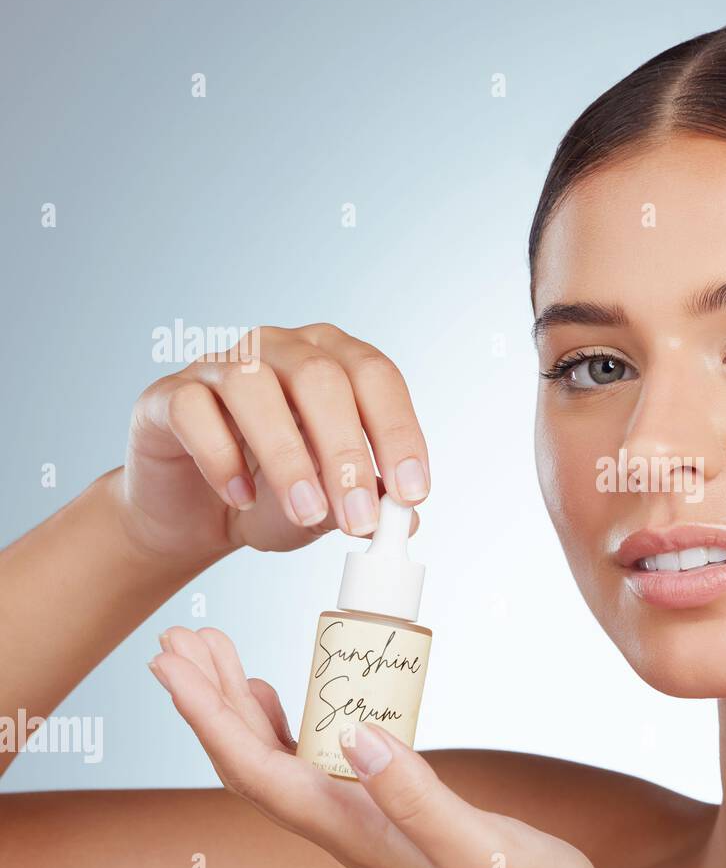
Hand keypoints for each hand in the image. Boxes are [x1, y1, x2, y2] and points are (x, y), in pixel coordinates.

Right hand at [119, 324, 430, 561]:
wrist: (194, 514)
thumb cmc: (272, 497)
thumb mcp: (330, 505)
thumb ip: (366, 502)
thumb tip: (405, 517)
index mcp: (334, 361)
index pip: (377, 377)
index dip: (399, 432)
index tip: (413, 493)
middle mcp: (281, 349)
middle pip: (320, 376)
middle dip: (346, 451)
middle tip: (359, 518)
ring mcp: (221, 365)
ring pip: (254, 384)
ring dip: (288, 457)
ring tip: (305, 512)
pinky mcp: (169, 395)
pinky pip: (193, 409)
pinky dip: (221, 457)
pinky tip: (241, 499)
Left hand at [148, 626, 635, 867]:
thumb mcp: (479, 848)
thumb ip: (417, 797)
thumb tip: (355, 736)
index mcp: (353, 830)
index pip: (256, 771)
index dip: (209, 717)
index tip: (175, 666)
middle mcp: (344, 824)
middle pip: (251, 760)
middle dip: (209, 700)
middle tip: (179, 642)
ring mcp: (363, 817)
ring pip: (277, 758)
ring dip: (240, 707)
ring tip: (217, 656)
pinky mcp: (388, 810)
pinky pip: (318, 760)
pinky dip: (291, 723)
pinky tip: (288, 700)